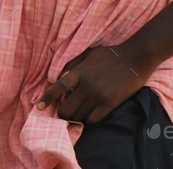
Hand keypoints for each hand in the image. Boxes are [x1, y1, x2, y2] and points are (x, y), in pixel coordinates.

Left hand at [36, 44, 155, 124]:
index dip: (47, 98)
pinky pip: (93, 119)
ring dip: (76, 117)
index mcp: (80, 71)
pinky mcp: (110, 104)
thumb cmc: (110, 54)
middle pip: (67, 108)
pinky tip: (89, 115)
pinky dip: (88, 120)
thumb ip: (73, 64)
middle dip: (63, 113)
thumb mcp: (89, 53)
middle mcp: (87, 85)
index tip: (38, 107)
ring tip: (77, 113)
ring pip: (79, 116)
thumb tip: (58, 75)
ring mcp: (98, 95)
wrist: (134, 58)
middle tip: (65, 111)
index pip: (59, 86)